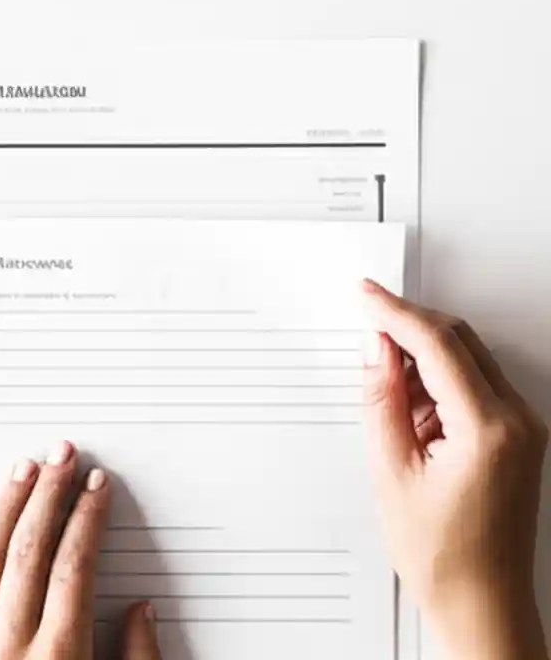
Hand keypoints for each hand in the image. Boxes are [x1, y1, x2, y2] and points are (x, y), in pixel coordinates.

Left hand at [0, 441, 162, 658]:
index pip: (75, 567)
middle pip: (29, 551)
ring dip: (5, 510)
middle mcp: (8, 649)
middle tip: (61, 459)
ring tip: (21, 473)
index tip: (95, 488)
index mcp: (60, 657)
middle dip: (49, 495)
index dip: (87, 519)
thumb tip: (143, 615)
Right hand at [361, 280, 548, 659]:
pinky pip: (476, 386)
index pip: (439, 345)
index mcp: (489, 428)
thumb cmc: (441, 553)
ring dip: (424, 356)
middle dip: (410, 327)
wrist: (480, 598)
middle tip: (367, 322)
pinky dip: (440, 382)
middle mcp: (518, 421)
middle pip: (461, 342)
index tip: (368, 294)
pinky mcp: (519, 436)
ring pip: (469, 360)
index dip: (396, 313)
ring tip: (386, 389)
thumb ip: (383, 401)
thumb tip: (377, 350)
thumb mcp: (391, 471)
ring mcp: (524, 427)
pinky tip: (411, 406)